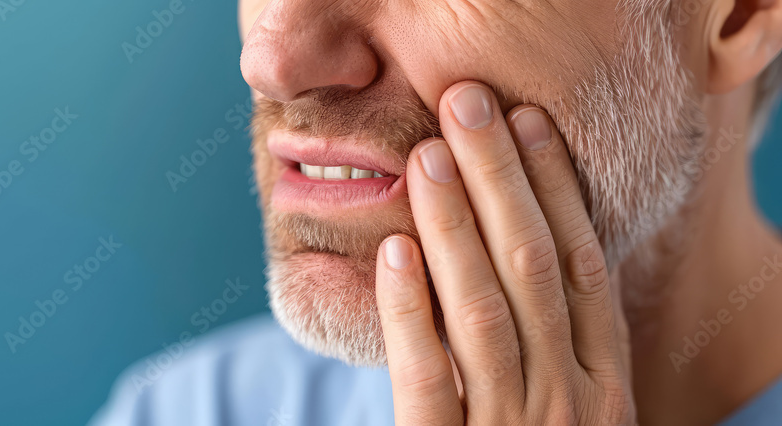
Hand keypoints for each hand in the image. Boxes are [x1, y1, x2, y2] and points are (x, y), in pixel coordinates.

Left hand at [375, 81, 634, 424]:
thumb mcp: (564, 410)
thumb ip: (551, 345)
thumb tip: (511, 246)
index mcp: (603, 384)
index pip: (583, 266)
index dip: (555, 189)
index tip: (527, 125)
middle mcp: (570, 401)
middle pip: (534, 269)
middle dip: (501, 180)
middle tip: (467, 106)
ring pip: (486, 310)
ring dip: (456, 226)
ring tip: (427, 157)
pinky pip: (432, 378)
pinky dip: (412, 313)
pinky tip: (396, 253)